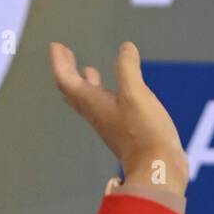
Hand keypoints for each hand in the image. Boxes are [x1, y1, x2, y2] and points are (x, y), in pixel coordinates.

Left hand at [49, 41, 188, 195]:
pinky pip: (106, 107)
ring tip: (86, 69)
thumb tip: (125, 49)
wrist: (157, 168)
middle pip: (72, 91)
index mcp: (93, 104)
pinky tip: (117, 91)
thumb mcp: (136, 94)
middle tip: (63, 53)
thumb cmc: (144, 132)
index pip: (67, 81)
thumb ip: (128, 69)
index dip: (60, 62)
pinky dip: (105, 93)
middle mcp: (97, 114)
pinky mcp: (123, 130)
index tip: (56, 46)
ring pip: (88, 100)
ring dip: (84, 82)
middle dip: (67, 70)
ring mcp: (109, 123)